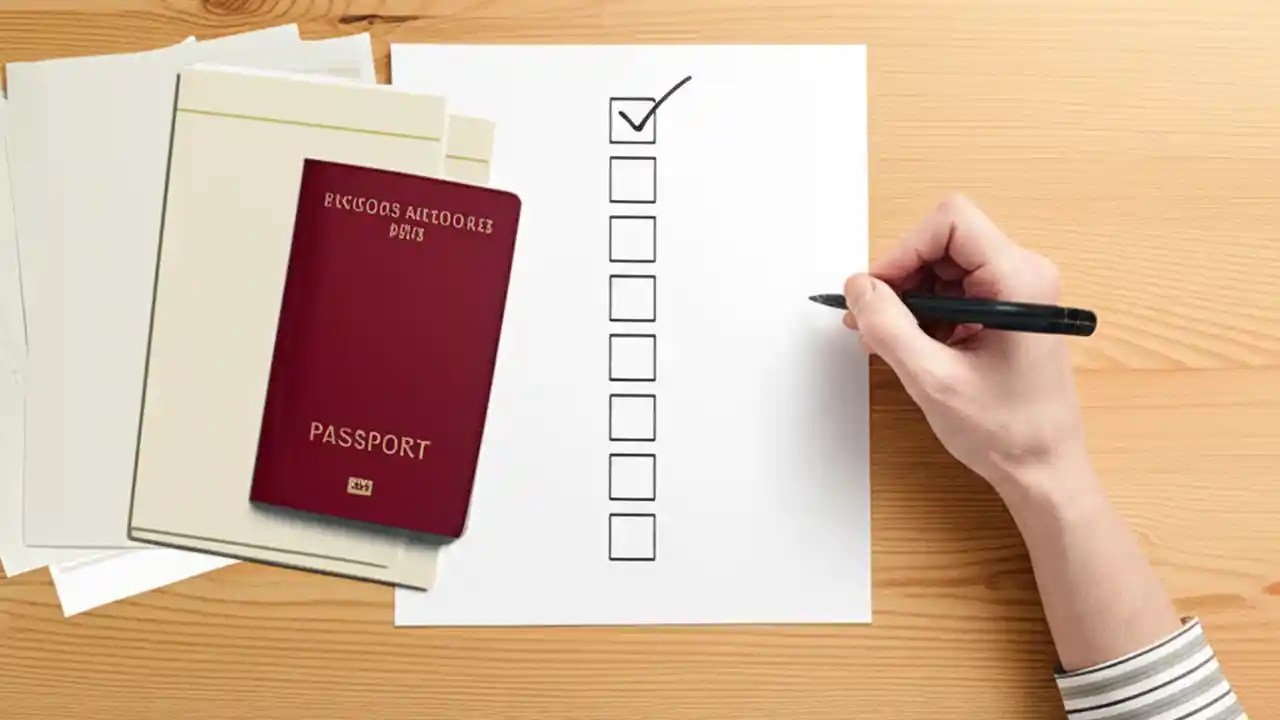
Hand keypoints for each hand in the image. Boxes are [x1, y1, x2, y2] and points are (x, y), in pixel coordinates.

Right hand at [845, 196, 1088, 495]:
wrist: (1044, 469)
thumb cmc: (1007, 431)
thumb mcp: (933, 379)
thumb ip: (890, 327)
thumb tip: (859, 288)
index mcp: (1019, 280)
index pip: (951, 222)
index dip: (904, 250)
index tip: (877, 290)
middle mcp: (1024, 275)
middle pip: (944, 242)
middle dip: (901, 276)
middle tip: (871, 320)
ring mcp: (1018, 292)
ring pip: (945, 266)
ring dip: (910, 298)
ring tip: (888, 340)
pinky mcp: (1008, 310)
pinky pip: (955, 290)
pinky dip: (925, 313)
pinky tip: (912, 347)